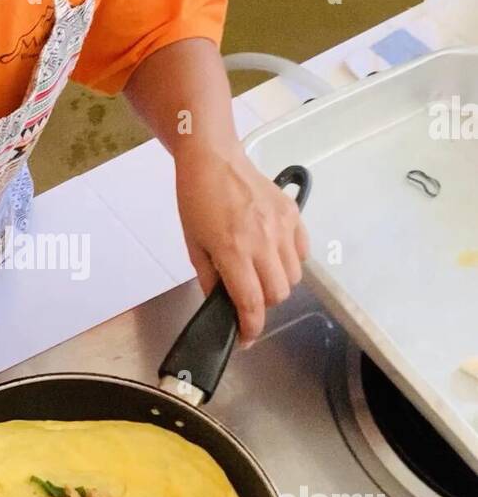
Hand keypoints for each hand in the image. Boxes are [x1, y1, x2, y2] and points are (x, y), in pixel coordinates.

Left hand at [176, 143, 309, 341]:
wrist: (214, 158)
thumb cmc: (197, 199)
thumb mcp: (194, 244)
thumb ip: (210, 279)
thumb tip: (222, 305)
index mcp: (233, 250)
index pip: (251, 303)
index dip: (251, 328)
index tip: (247, 338)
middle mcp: (262, 240)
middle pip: (278, 294)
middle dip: (264, 306)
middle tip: (249, 299)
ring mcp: (282, 226)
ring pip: (293, 276)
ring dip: (278, 284)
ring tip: (260, 274)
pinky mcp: (293, 213)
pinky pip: (302, 251)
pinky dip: (291, 261)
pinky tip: (274, 255)